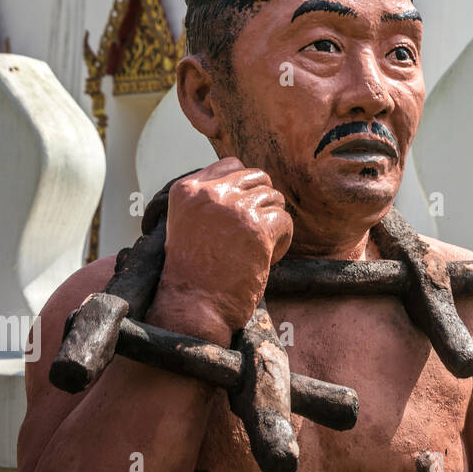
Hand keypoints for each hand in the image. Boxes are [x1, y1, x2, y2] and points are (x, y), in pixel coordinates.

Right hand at [150, 158, 292, 344]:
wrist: (194, 306)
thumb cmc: (193, 272)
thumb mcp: (187, 223)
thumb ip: (211, 200)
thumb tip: (248, 182)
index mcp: (187, 189)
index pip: (232, 165)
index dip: (245, 187)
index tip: (241, 213)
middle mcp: (209, 193)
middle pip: (258, 178)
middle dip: (262, 203)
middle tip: (253, 232)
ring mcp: (234, 208)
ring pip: (274, 198)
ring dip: (272, 223)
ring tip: (257, 248)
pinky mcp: (256, 228)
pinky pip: (285, 220)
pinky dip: (282, 240)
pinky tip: (266, 257)